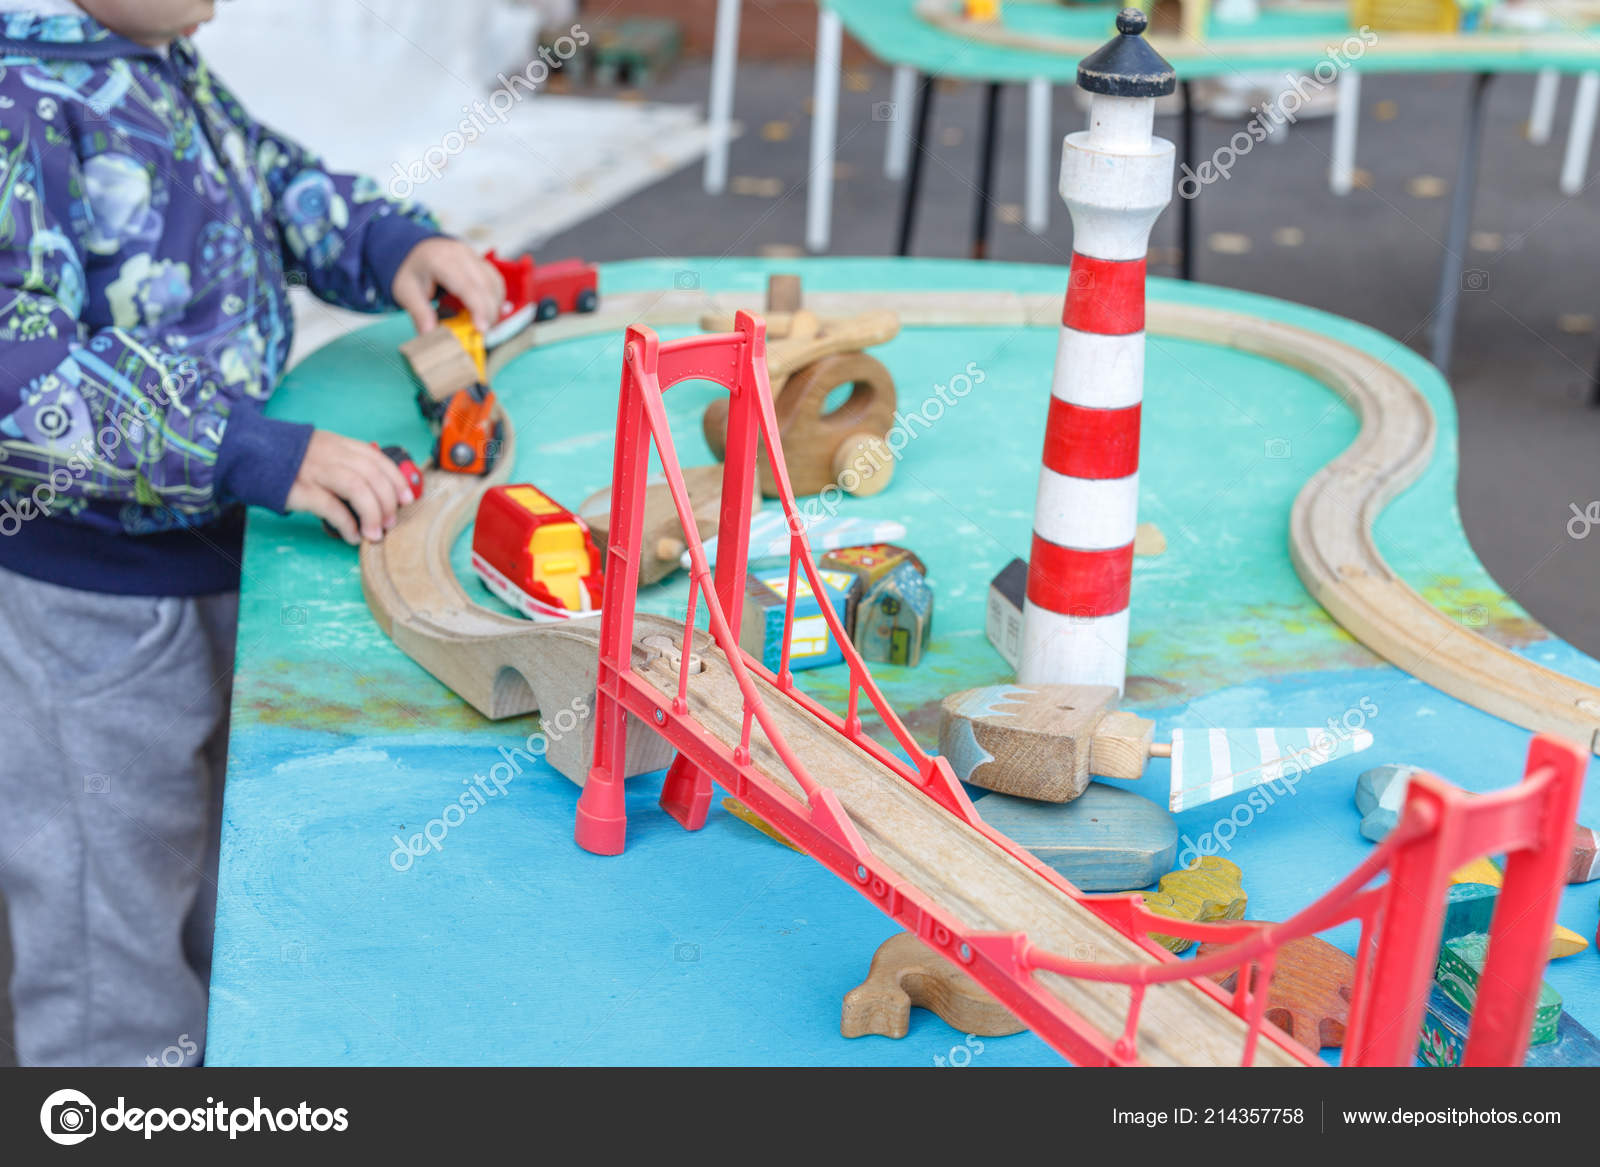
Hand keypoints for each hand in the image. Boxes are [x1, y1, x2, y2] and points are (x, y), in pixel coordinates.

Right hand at [286, 430, 415, 544]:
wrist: (249, 454)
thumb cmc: (291, 460)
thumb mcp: (322, 452)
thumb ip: (346, 464)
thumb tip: (376, 492)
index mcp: (338, 444)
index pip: (377, 459)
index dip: (396, 479)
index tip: (406, 498)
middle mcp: (330, 454)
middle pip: (371, 475)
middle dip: (387, 501)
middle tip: (391, 522)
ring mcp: (315, 471)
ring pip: (357, 487)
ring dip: (372, 513)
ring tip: (376, 533)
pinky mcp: (300, 489)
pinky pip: (331, 506)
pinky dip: (347, 524)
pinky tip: (353, 535)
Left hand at [392, 237, 504, 334]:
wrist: (416, 251)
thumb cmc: (412, 271)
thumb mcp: (406, 292)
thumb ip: (420, 313)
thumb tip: (430, 335)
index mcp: (440, 260)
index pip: (466, 285)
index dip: (478, 308)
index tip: (481, 329)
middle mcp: (460, 254)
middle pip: (485, 284)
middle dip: (489, 311)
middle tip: (483, 333)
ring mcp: (473, 256)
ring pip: (494, 282)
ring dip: (495, 305)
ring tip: (485, 323)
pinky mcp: (481, 261)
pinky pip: (495, 280)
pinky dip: (496, 298)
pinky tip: (488, 310)